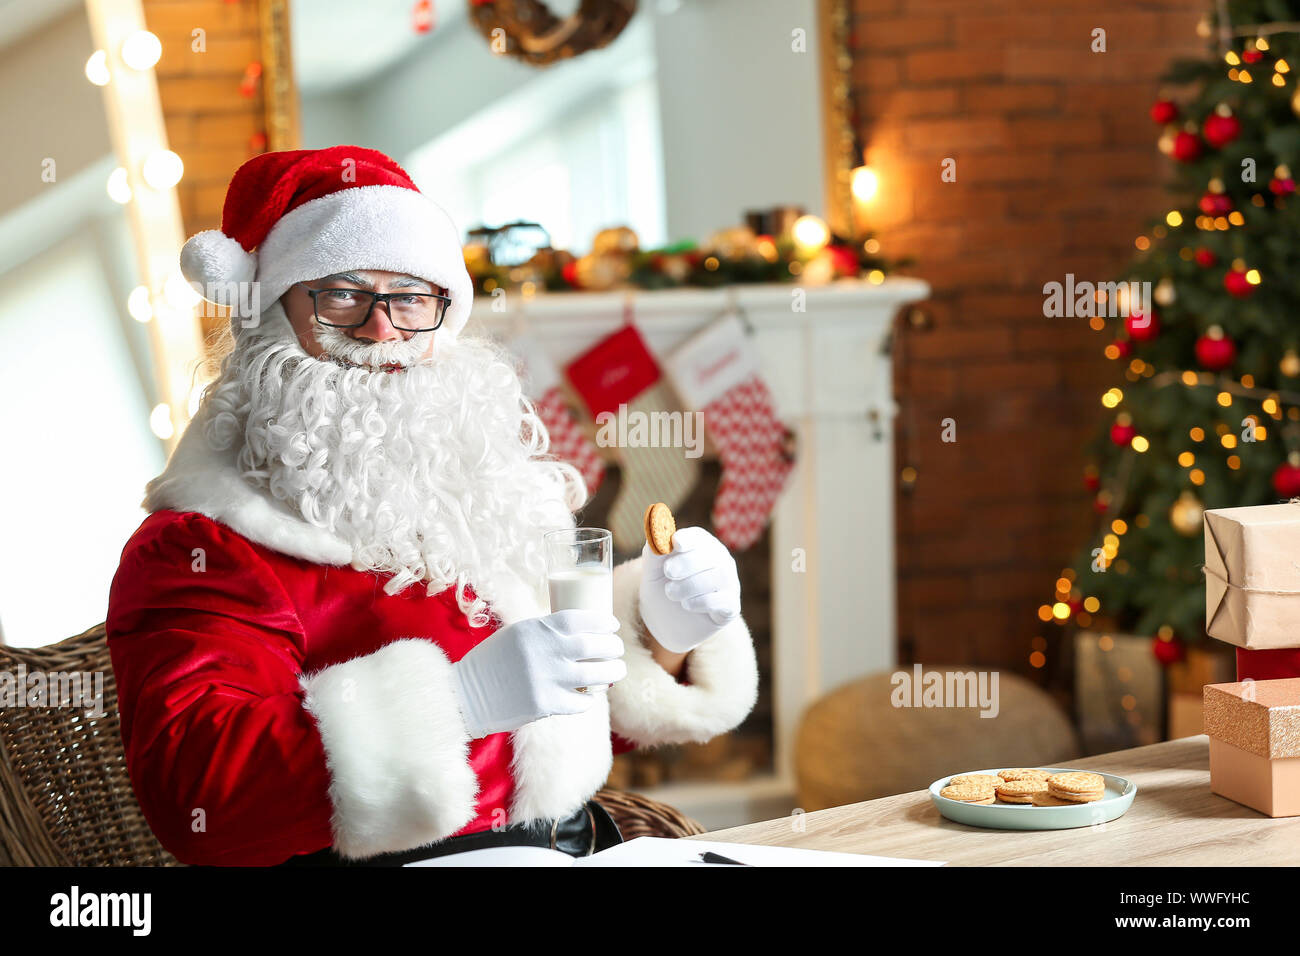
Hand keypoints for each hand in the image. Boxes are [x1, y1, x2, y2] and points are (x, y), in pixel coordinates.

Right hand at [450, 610, 625, 739]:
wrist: (468, 695)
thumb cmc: (493, 661)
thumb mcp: (516, 635)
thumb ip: (545, 632)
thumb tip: (582, 633)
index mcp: (536, 628)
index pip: (579, 619)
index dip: (602, 622)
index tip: (613, 625)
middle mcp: (544, 651)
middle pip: (594, 646)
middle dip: (612, 647)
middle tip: (618, 650)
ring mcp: (547, 679)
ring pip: (595, 675)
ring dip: (611, 673)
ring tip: (616, 671)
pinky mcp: (546, 705)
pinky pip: (581, 702)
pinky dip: (589, 698)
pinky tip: (589, 695)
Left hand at [638, 527, 740, 654]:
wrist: (667, 626)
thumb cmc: (661, 592)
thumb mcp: (652, 573)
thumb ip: (653, 554)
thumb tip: (657, 536)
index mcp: (700, 547)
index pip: (699, 537)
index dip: (688, 539)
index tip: (675, 543)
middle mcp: (719, 561)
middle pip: (711, 554)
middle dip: (687, 562)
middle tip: (668, 572)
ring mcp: (728, 583)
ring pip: (718, 576)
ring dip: (691, 584)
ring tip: (671, 593)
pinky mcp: (731, 606)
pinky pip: (723, 599)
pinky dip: (702, 601)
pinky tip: (686, 605)